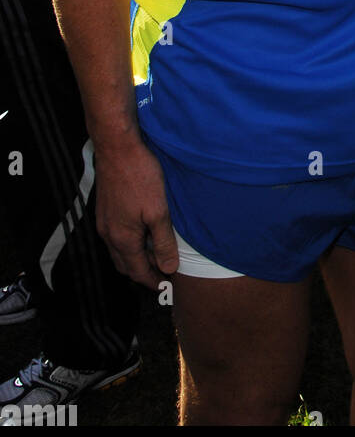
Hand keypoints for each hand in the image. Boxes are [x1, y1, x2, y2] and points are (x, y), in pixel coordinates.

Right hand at [94, 138, 178, 287]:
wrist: (118, 148)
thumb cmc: (140, 177)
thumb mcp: (158, 211)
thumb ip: (163, 242)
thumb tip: (168, 268)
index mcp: (122, 239)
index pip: (137, 272)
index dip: (152, 282)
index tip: (166, 287)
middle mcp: (109, 234)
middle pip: (125, 265)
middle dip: (142, 273)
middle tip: (162, 274)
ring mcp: (104, 222)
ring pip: (119, 251)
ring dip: (135, 259)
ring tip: (155, 256)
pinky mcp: (105, 209)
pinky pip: (115, 237)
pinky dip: (129, 244)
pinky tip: (143, 233)